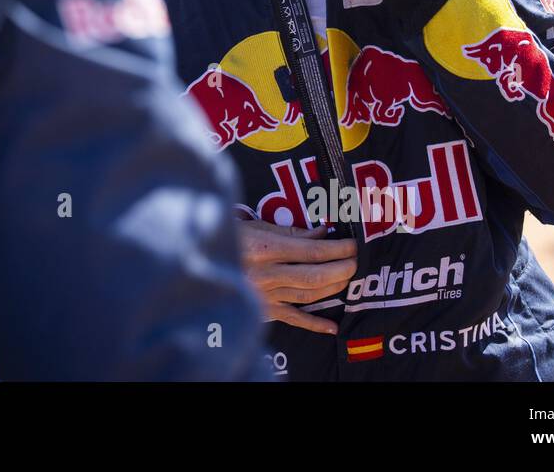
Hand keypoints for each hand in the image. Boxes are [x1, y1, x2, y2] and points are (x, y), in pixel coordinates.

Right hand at [236, 219, 357, 333]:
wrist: (197, 264)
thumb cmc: (225, 238)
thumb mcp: (253, 226)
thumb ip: (289, 232)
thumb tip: (321, 233)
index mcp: (264, 248)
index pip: (311, 251)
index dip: (337, 248)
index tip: (352, 244)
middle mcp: (266, 273)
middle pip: (315, 274)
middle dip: (341, 268)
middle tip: (356, 261)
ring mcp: (265, 294)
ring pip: (308, 295)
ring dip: (333, 287)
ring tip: (347, 278)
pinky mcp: (262, 309)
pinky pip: (293, 318)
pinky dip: (314, 324)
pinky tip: (332, 327)